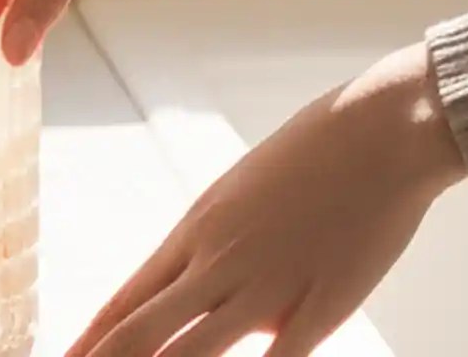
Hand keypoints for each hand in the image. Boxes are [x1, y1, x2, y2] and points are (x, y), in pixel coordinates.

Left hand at [68, 43, 467, 356]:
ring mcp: (264, 288)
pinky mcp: (319, 307)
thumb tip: (224, 304)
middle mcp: (217, 263)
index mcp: (195, 232)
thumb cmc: (314, 153)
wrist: (378, 132)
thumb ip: (223, 251)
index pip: (126, 301)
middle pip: (141, 333)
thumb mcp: (244, 194)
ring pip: (190, 355)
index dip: (89, 341)